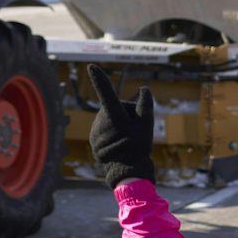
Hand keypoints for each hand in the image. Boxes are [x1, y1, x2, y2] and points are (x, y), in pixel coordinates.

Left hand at [87, 64, 155, 186]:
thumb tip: (144, 89)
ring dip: (118, 125)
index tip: (91, 66)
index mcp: (114, 116)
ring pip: (109, 119)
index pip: (107, 94)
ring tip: (127, 139)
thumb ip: (145, 106)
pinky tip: (119, 144)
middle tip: (135, 130)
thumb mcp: (147, 126)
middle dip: (125, 114)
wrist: (126, 171)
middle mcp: (101, 121)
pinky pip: (103, 129)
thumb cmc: (138, 147)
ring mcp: (95, 130)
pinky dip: (111, 133)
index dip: (100, 80)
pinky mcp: (92, 138)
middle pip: (116, 109)